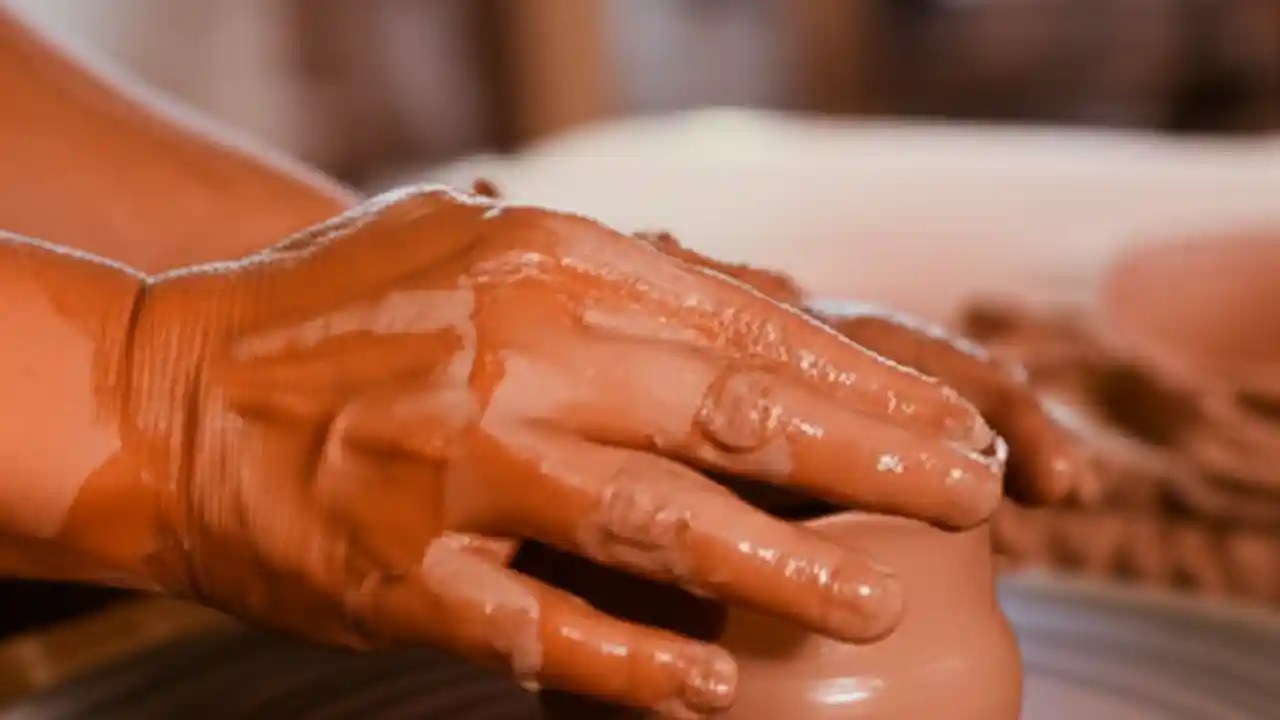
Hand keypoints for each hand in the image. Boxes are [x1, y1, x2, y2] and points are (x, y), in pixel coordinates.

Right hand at [128, 187, 1000, 716]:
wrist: (168, 392)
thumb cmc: (332, 312)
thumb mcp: (468, 237)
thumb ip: (600, 266)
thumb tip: (737, 294)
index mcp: (544, 264)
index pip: (747, 327)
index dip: (864, 382)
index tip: (948, 420)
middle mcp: (518, 358)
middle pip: (738, 417)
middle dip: (877, 462)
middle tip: (975, 498)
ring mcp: (463, 474)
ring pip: (663, 525)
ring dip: (785, 569)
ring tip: (878, 599)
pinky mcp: (411, 579)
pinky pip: (550, 631)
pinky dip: (642, 662)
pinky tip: (720, 685)